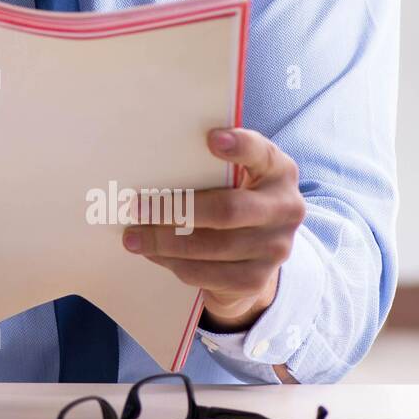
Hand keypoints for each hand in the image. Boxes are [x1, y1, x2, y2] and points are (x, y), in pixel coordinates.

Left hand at [120, 127, 305, 330]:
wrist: (257, 251)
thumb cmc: (232, 196)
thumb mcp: (234, 175)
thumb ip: (209, 165)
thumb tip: (149, 162)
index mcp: (278, 171)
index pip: (261, 153)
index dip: (240, 146)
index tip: (211, 139)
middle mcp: (285, 208)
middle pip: (228, 210)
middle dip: (176, 209)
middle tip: (137, 208)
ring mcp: (275, 248)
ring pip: (213, 246)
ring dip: (165, 242)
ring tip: (133, 237)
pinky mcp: (256, 280)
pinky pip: (208, 274)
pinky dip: (175, 264)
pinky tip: (154, 254)